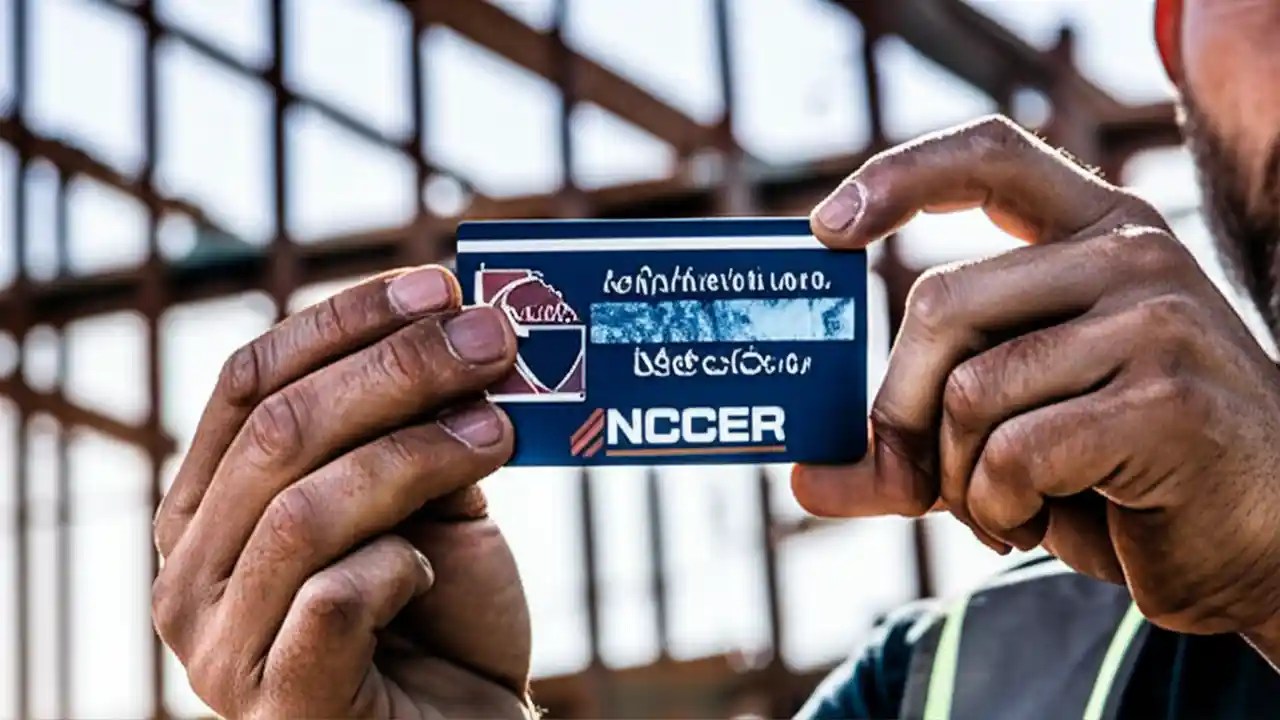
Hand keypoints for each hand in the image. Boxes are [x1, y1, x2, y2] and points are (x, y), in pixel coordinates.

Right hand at [152, 266, 534, 717]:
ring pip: (306, 508)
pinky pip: (335, 597)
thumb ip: (417, 436)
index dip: (345, 322)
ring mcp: (221, 646)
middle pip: (279, 431)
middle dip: (398, 370)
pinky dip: (399, 565)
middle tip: (493, 341)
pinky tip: (435, 566)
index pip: (250, 381)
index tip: (439, 287)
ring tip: (499, 432)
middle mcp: (189, 572)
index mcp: (209, 507)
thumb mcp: (430, 505)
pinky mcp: (279, 706)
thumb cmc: (443, 619)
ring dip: (417, 453)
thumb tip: (460, 335)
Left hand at [793, 116, 1279, 656]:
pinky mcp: (1165, 399)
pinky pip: (1013, 450)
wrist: (1255, 544)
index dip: (897, 178)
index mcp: (1100, 231)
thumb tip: (803, 475)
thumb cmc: (1119, 477)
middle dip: (903, 410)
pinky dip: (997, 505)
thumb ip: (913, 442)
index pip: (989, 157)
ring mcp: (1158, 320)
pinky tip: (1036, 521)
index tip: (824, 227)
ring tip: (1003, 502)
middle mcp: (1134, 256)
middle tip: (914, 475)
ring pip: (971, 389)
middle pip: (940, 303)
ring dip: (959, 475)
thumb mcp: (1009, 436)